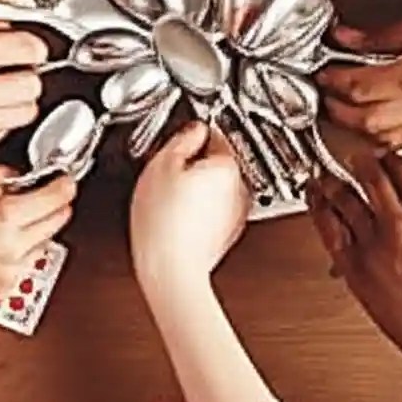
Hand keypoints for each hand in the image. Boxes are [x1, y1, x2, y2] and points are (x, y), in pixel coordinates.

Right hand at [0, 169, 76, 300]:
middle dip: (52, 206)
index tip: (64, 180)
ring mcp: (4, 273)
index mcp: (5, 216)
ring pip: (43, 245)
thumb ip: (12, 177)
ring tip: (7, 219)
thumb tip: (36, 181)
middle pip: (57, 222)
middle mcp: (10, 250)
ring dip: (35, 231)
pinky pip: (23, 266)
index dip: (63, 183)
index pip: (59, 197)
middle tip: (41, 195)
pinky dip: (17, 253)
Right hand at [131, 122, 245, 280]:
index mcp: (227, 167)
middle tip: (167, 172)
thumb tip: (194, 129)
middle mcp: (239, 189)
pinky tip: (177, 216)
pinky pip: (212, 211)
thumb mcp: (162, 165)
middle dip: (194, 163)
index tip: (177, 143)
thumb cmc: (164, 223)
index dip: (191, 136)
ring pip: (215, 187)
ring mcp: (234, 213)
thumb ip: (183, 138)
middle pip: (216, 162)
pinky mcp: (225, 234)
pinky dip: (198, 210)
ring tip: (170, 197)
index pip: (216, 134)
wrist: (171, 271)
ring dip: (196, 187)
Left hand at [319, 0, 401, 147]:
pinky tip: (384, 124)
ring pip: (386, 140)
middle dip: (336, 110)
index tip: (321, 72)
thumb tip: (349, 38)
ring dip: (359, 128)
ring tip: (347, 110)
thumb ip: (386, 33)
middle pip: (364, 122)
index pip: (357, 89)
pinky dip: (389, 137)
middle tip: (324, 95)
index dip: (331, 83)